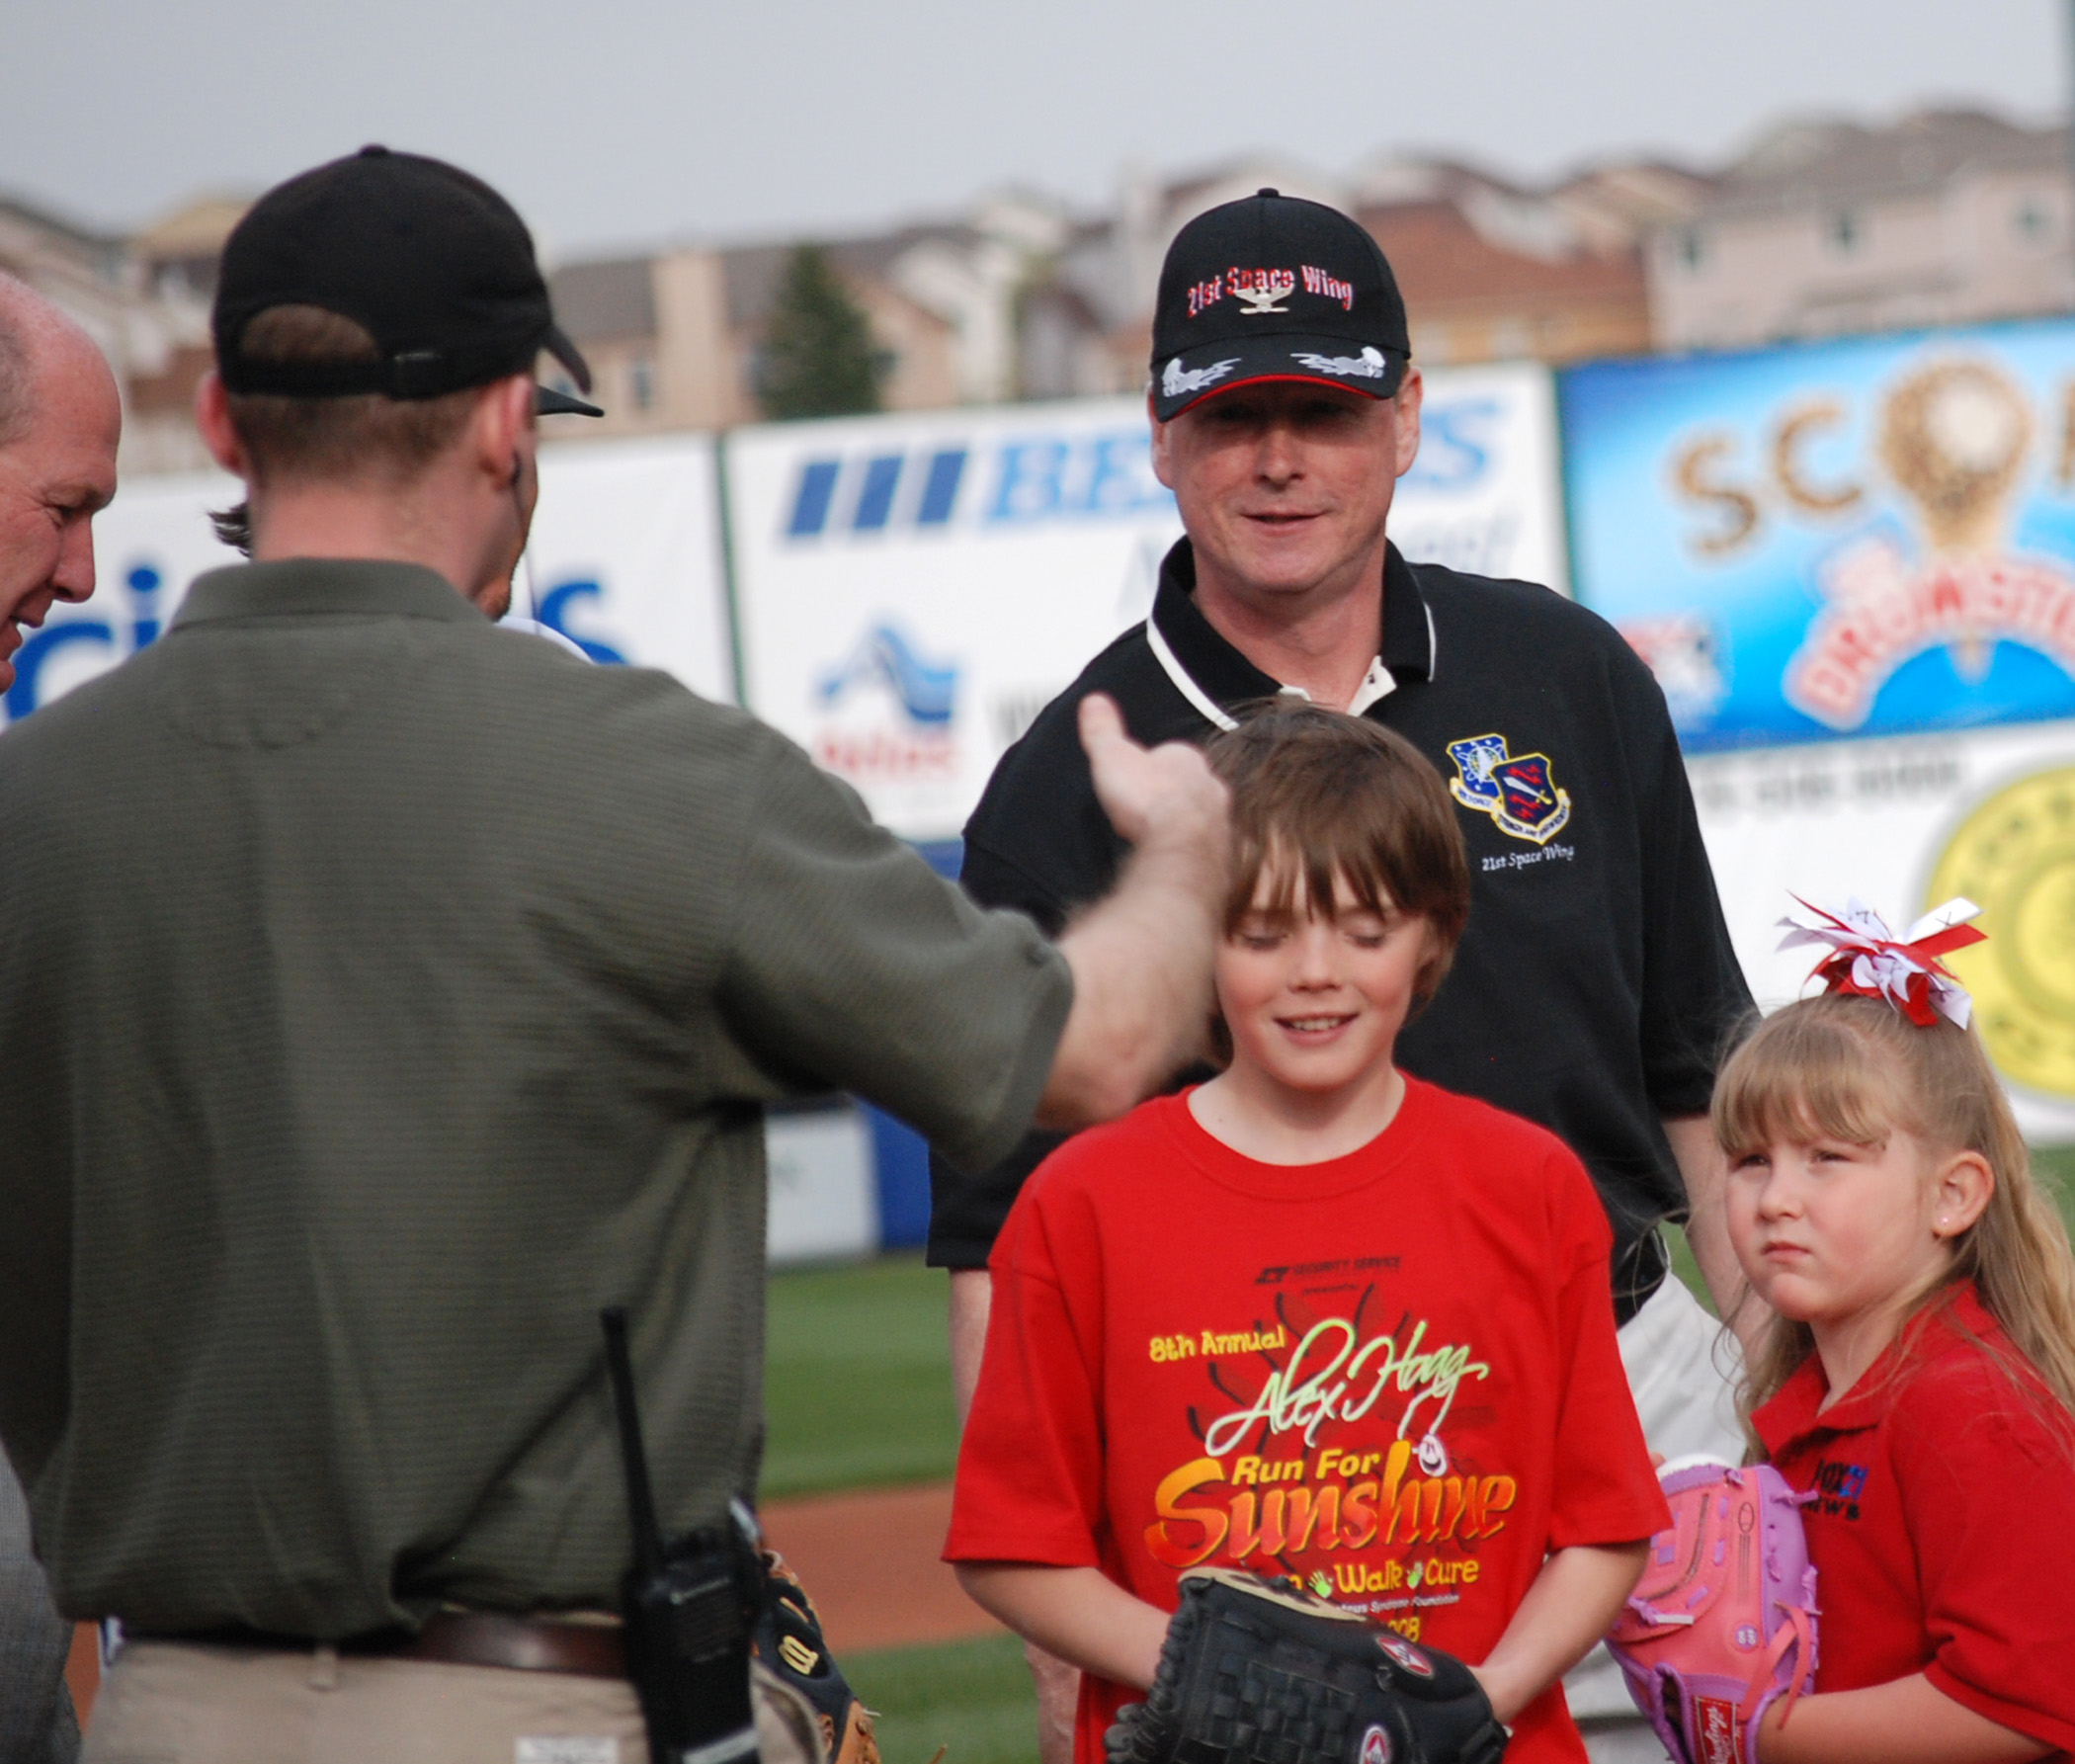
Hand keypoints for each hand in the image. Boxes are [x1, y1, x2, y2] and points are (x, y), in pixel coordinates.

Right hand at [1078, 693, 1226, 851]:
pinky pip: (1215, 847)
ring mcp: (1222, 818)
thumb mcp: (1111, 755)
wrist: (1179, 844)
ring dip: (1188, 822)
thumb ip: (1103, 729)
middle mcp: (1210, 785)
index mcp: (1185, 758)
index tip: (1137, 778)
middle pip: (1191, 784)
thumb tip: (1094, 701)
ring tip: (1162, 835)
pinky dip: (1202, 850)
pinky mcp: (1226, 850)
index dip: (1152, 767)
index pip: (1171, 754)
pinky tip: (1184, 856)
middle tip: (1149, 808)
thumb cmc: (1149, 801)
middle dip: (1173, 794)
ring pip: (1206, 814)